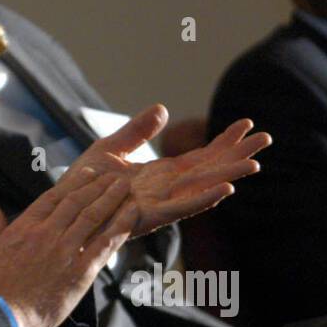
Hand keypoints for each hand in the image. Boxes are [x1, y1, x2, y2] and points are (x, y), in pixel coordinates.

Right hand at [0, 166, 131, 326]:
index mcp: (24, 227)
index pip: (54, 197)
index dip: (74, 182)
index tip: (88, 173)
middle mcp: (47, 233)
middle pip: (77, 202)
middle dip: (98, 186)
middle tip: (114, 176)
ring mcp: (65, 251)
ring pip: (93, 217)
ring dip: (112, 198)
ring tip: (125, 186)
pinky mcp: (79, 273)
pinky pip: (105, 244)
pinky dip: (121, 226)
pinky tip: (132, 213)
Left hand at [69, 105, 270, 238]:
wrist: (60, 204)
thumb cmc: (82, 183)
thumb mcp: (112, 147)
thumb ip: (137, 131)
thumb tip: (162, 109)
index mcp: (159, 176)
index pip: (200, 158)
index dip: (223, 142)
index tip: (246, 125)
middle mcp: (165, 191)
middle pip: (210, 171)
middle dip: (237, 156)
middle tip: (266, 139)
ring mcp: (159, 204)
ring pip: (202, 188)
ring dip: (229, 175)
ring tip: (256, 163)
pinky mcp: (149, 216)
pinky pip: (181, 207)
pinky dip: (205, 199)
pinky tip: (227, 189)